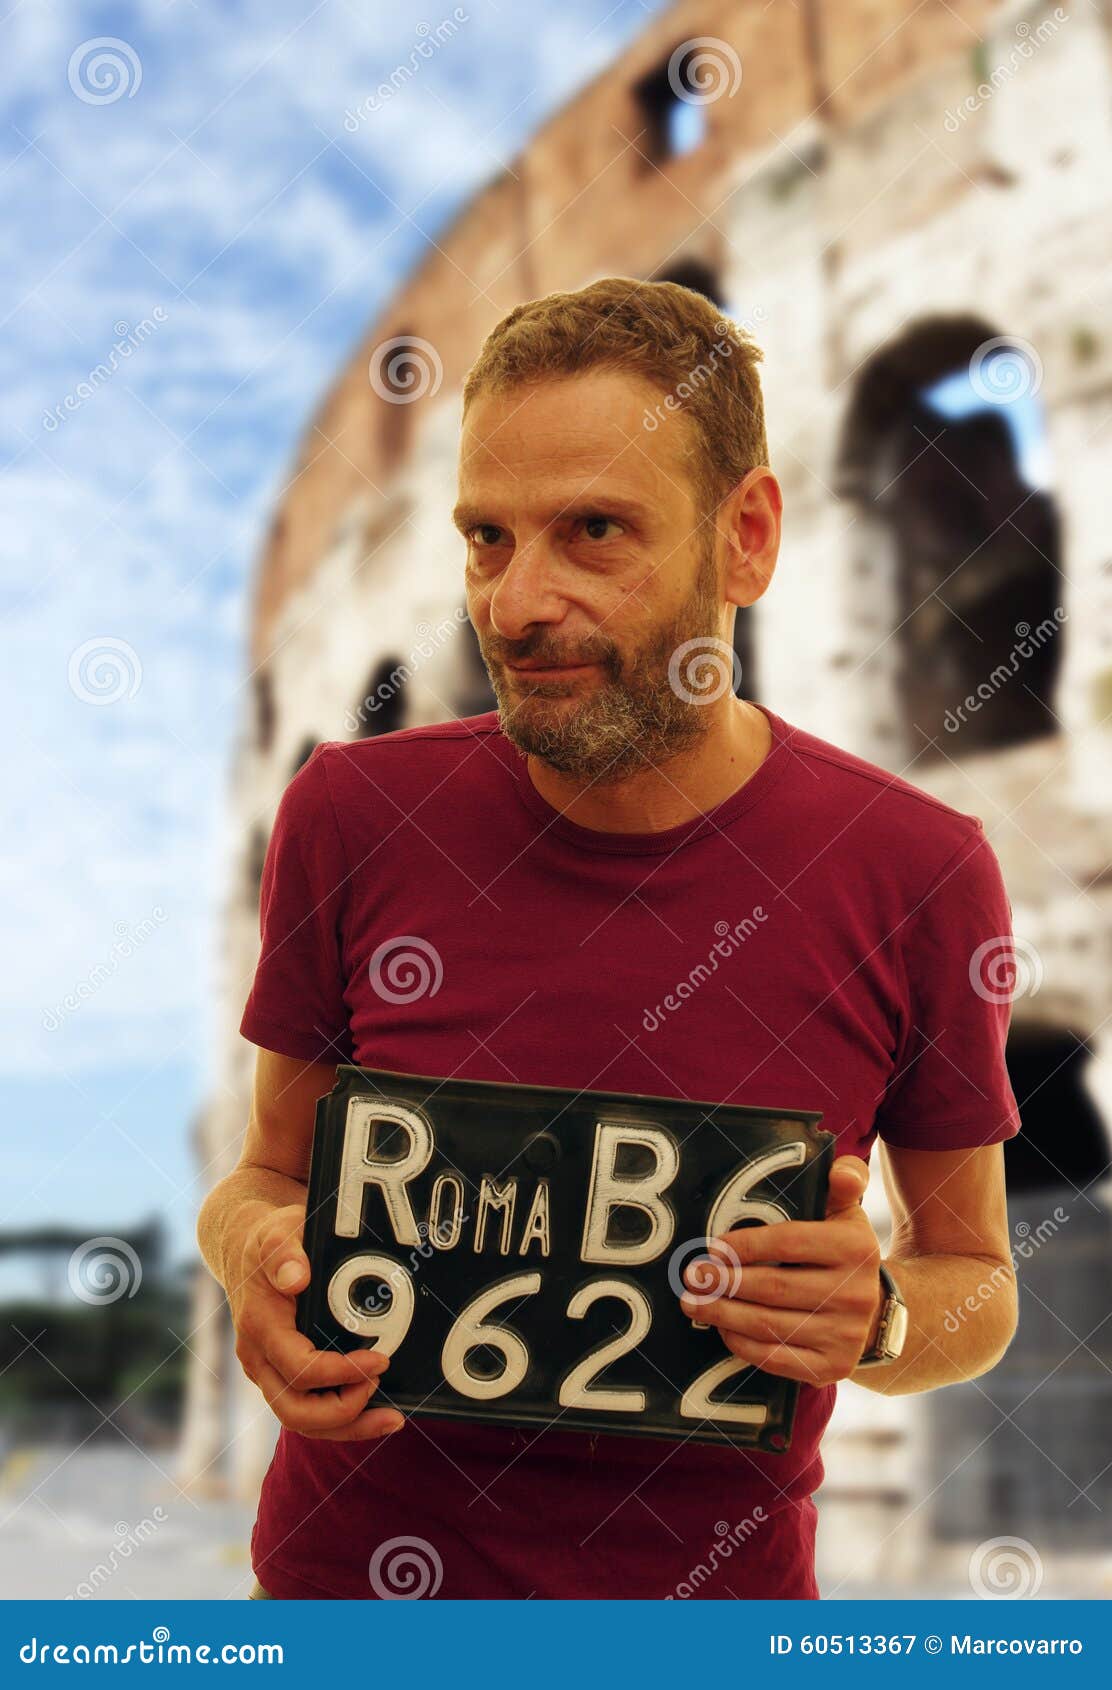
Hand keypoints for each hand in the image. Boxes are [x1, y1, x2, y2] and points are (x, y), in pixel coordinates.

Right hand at [230, 1202, 403, 1440]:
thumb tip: (295, 1278)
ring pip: (301, 1420)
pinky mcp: (282, 1375)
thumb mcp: (278, 1232)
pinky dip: (341, 1418)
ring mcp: (268, 1371)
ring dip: (347, 1427)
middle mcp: (259, 1357)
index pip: (299, 1368)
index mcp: (260, 1326)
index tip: (380, 1359)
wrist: (252, 1251)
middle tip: (382, 1388)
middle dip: (344, 1413)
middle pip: (294, 1411)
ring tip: (391, 1419)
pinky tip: (374, 1411)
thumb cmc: (272, 1240)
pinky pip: (308, 1409)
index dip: (341, 1373)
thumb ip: (285, 1252)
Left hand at [679, 1155, 883, 1385]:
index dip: (746, 1245)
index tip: (714, 1247)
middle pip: (774, 1287)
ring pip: (769, 1324)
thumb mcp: (846, 1215)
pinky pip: (776, 1358)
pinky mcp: (833, 1369)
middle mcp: (855, 1294)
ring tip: (694, 1302)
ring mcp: (845, 1336)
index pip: (789, 1242)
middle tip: (692, 1276)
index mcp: (856, 1248)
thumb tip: (840, 1171)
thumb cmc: (842, 1256)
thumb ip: (842, 1183)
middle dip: (724, 1281)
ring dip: (723, 1313)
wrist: (877, 1314)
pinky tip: (723, 1329)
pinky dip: (742, 1344)